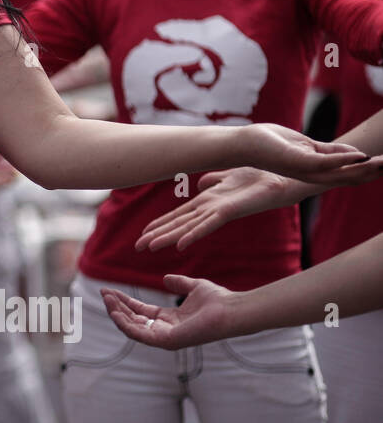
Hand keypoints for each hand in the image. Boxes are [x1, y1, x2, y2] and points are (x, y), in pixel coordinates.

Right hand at [100, 275, 236, 350]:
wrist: (231, 310)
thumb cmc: (218, 301)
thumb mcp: (193, 287)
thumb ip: (179, 284)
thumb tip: (166, 279)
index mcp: (170, 320)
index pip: (140, 312)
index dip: (125, 301)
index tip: (110, 290)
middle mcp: (165, 331)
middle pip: (133, 320)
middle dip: (117, 307)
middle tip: (104, 293)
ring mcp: (165, 338)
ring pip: (132, 328)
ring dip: (117, 314)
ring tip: (107, 299)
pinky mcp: (166, 341)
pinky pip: (139, 334)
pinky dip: (125, 323)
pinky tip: (115, 310)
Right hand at [136, 166, 298, 251]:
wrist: (286, 178)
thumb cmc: (263, 177)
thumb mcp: (231, 175)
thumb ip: (215, 179)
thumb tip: (200, 182)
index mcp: (209, 202)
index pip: (180, 215)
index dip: (161, 223)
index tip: (143, 232)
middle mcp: (211, 209)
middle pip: (179, 224)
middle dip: (157, 235)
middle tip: (137, 247)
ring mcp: (219, 212)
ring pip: (188, 227)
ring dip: (168, 238)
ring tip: (149, 247)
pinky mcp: (230, 211)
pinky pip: (207, 225)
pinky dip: (193, 235)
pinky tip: (180, 245)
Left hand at [240, 123, 378, 183]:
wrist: (243, 144)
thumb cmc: (270, 143)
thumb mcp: (306, 145)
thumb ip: (328, 151)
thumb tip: (352, 153)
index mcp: (315, 170)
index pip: (347, 173)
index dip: (368, 170)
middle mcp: (312, 175)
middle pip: (348, 177)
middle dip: (372, 172)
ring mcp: (305, 170)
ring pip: (340, 173)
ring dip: (364, 168)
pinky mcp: (297, 162)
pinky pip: (325, 163)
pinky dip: (343, 159)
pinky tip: (359, 155)